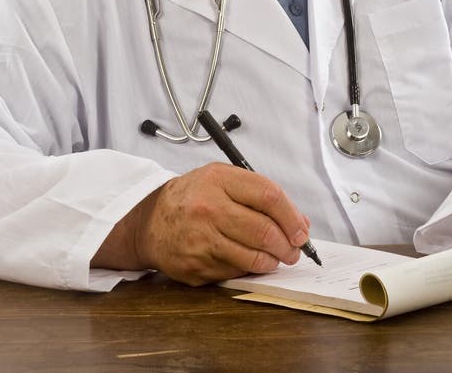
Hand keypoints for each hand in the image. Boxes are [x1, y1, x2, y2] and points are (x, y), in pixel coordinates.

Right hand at [91, 163, 309, 284]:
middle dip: (287, 244)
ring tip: (277, 258)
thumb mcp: (221, 180)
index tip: (301, 230)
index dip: (291, 216)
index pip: (267, 196)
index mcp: (218, 180)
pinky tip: (251, 262)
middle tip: (294, 250)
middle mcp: (208, 208)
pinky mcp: (196, 266)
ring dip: (273, 261)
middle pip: (263, 230)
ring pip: (253, 257)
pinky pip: (235, 271)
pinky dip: (250, 269)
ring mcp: (201, 239)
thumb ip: (258, 194)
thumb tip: (298, 223)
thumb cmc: (192, 197)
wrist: (150, 222)